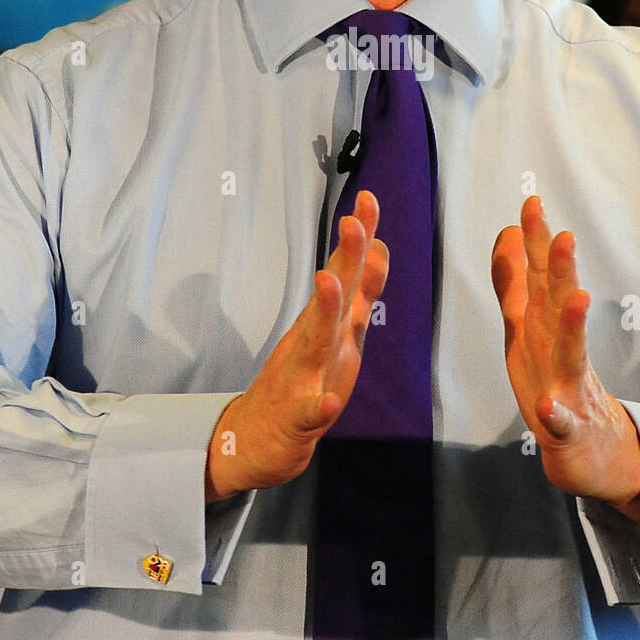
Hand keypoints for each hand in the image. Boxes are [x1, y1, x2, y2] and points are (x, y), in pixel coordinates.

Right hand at [205, 191, 388, 501]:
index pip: (349, 272)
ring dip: (324, 312)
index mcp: (330, 323)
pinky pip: (308, 413)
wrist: (260, 439)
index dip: (361, 238)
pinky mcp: (296, 420)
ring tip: (330, 283)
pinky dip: (317, 406)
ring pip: (317, 342)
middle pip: (335, 294)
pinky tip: (326, 402)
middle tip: (352, 220)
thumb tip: (379, 245)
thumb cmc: (302, 380)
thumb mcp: (339, 330)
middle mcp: (317, 341)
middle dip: (346, 257)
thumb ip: (359, 290)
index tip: (369, 199)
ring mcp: (303, 378)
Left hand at [492, 196, 639, 518]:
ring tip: (579, 298)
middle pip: (559, 304)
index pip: (540, 275)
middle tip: (564, 234)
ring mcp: (568, 386)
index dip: (535, 241)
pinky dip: (555, 413)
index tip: (532, 201)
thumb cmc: (555, 378)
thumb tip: (507, 234)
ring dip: (574, 325)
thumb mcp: (527, 328)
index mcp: (544, 325)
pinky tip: (547, 405)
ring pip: (571, 352)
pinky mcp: (568, 428)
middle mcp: (559, 348)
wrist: (591, 448)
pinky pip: (560, 420)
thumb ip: (515, 282)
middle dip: (560, 270)